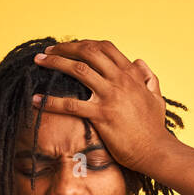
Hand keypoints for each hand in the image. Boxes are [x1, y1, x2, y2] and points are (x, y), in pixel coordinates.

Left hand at [31, 39, 173, 175]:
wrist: (156, 151)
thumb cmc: (155, 128)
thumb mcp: (156, 97)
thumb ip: (149, 77)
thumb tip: (139, 63)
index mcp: (131, 74)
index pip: (105, 48)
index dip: (84, 44)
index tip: (70, 47)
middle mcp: (120, 80)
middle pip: (88, 52)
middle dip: (65, 48)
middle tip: (48, 51)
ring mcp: (110, 96)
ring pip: (78, 70)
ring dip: (55, 62)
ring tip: (39, 62)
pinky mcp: (102, 115)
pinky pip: (71, 104)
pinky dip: (50, 101)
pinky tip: (36, 100)